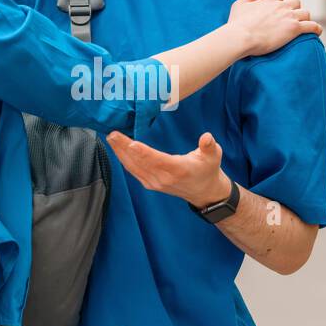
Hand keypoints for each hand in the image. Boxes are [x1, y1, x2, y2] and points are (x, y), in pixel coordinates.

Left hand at [105, 130, 231, 206]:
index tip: (131, 143)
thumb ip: (209, 146)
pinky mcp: (150, 183)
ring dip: (121, 153)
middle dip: (124, 148)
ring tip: (112, 138)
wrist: (204, 192)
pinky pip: (134, 171)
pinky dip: (124, 160)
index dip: (144, 152)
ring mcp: (155, 182)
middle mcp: (164, 178)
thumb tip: (207, 137)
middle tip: (113, 134)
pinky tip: (118, 150)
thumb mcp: (214, 156)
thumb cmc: (208, 169)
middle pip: (140, 162)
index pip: (157, 160)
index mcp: (178, 170)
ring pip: (133, 167)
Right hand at [226, 0, 321, 56]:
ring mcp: (289, 16)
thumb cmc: (237, 23)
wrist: (241, 37)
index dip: (279, 2)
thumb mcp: (240, 4)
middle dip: (294, 8)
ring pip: (305, 13)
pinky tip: (317, 32)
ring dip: (304, 18)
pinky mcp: (294, 28)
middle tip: (289, 18)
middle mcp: (281, 5)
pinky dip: (316, 28)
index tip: (276, 9)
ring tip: (302, 25)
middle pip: (295, 2)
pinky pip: (311, 26)